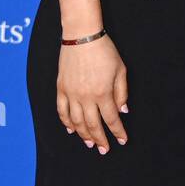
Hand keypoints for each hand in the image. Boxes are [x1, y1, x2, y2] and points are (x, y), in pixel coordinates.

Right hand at [55, 34, 128, 153]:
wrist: (81, 35)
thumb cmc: (104, 50)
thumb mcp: (121, 69)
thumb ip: (122, 92)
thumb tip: (123, 111)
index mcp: (102, 93)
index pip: (111, 119)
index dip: (117, 132)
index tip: (122, 140)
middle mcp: (85, 97)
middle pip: (92, 125)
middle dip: (100, 139)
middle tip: (104, 149)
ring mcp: (71, 94)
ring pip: (76, 122)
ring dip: (83, 135)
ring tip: (89, 143)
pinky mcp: (61, 88)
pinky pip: (61, 111)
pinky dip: (66, 122)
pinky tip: (71, 129)